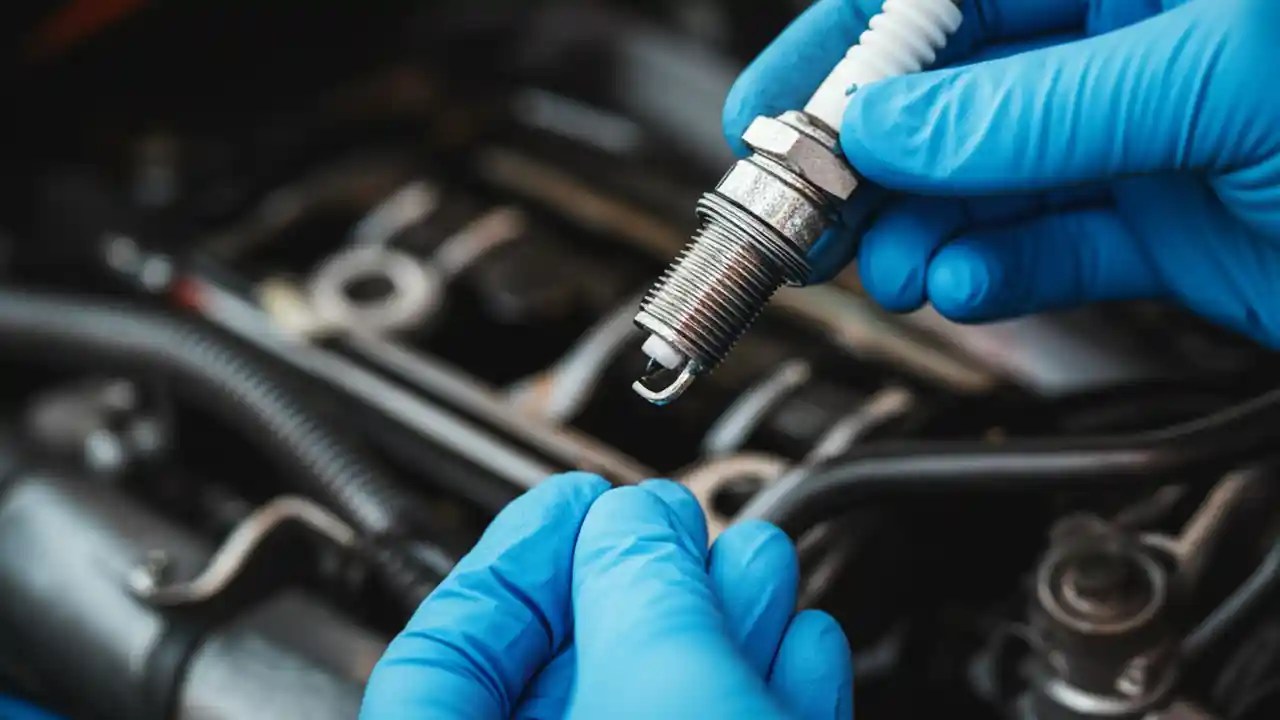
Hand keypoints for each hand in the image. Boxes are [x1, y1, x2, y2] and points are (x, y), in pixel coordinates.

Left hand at [360, 474, 852, 718]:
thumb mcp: (656, 686)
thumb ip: (635, 578)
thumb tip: (638, 517)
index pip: (445, 649)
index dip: (515, 553)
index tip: (580, 498)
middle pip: (570, 671)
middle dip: (645, 575)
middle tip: (681, 520)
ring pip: (665, 708)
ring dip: (722, 624)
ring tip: (762, 561)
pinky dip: (768, 693)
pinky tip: (802, 648)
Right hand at [725, 0, 1279, 344]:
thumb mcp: (1220, 78)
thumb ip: (1037, 107)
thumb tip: (894, 121)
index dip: (849, 43)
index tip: (777, 104)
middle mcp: (1132, 37)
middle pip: (952, 87)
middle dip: (870, 152)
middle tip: (801, 206)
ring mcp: (1142, 135)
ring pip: (986, 176)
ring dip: (923, 225)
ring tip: (890, 260)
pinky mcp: (1160, 226)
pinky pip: (1048, 246)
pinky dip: (995, 272)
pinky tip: (966, 281)